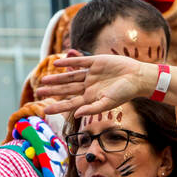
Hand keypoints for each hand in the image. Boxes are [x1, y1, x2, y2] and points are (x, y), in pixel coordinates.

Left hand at [36, 54, 155, 117]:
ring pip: (70, 76)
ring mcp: (91, 74)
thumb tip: (76, 114)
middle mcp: (89, 86)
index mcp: (91, 98)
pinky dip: (68, 62)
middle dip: (53, 91)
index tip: (45, 110)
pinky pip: (79, 63)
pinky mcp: (95, 62)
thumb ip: (92, 109)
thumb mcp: (108, 103)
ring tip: (44, 80)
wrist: (137, 78)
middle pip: (67, 89)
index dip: (58, 106)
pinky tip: (57, 63)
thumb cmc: (125, 93)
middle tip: (39, 92)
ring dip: (57, 78)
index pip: (70, 103)